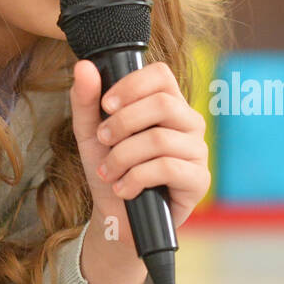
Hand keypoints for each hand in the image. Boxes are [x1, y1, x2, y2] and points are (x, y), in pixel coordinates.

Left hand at [69, 58, 209, 233]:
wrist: (116, 216)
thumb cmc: (111, 171)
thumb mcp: (91, 135)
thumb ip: (86, 101)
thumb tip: (84, 67)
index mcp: (168, 105)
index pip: (161, 74)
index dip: (132, 85)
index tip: (106, 106)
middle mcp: (188, 123)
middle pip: (163, 104)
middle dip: (123, 123)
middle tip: (103, 141)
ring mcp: (197, 151)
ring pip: (160, 139)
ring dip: (123, 157)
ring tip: (109, 172)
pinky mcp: (199, 179)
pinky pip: (168, 168)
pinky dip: (136, 178)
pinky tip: (124, 189)